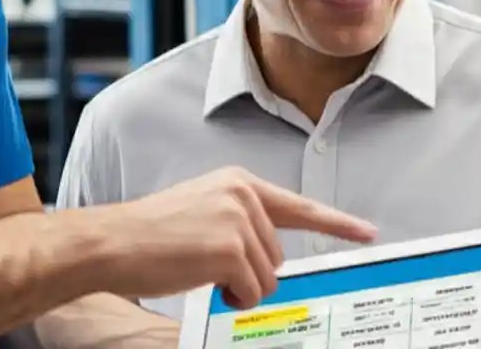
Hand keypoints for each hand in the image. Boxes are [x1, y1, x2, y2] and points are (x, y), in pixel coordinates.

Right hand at [89, 167, 375, 310]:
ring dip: (239, 287)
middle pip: (278, 255)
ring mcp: (238, 221)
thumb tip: (269, 257)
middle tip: (207, 265)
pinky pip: (251, 291)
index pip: (298, 206)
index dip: (337, 222)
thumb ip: (239, 221)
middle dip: (249, 272)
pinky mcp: (230, 249)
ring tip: (199, 269)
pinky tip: (201, 280)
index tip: (368, 232)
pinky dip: (231, 297)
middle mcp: (243, 195)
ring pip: (268, 277)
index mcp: (238, 183)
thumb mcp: (201, 211)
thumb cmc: (149, 234)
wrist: (112, 242)